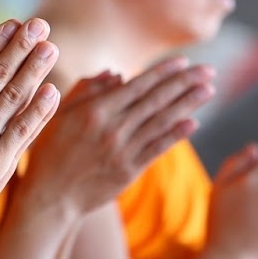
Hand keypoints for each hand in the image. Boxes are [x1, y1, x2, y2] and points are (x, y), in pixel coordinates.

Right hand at [18, 57, 214, 215]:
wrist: (49, 197)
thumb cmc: (50, 151)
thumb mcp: (59, 114)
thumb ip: (86, 90)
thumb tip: (116, 74)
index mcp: (95, 110)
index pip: (137, 85)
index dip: (163, 72)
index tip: (184, 61)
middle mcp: (112, 128)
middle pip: (156, 100)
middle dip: (184, 83)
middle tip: (208, 71)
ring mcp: (122, 151)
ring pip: (161, 122)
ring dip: (188, 104)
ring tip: (208, 90)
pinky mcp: (128, 171)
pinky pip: (156, 149)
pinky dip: (176, 135)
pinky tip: (193, 123)